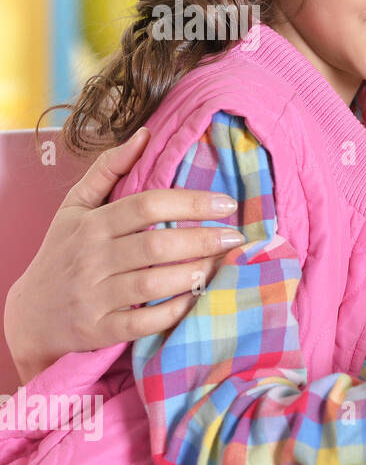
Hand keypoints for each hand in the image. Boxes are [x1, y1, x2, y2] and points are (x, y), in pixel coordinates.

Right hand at [4, 126, 244, 381]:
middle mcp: (92, 258)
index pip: (147, 205)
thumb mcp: (74, 208)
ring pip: (154, 282)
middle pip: (157, 244)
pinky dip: (175, 310)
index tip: (226, 204)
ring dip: (195, 273)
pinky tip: (198, 298)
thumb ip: (107, 170)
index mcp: (92, 224)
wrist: (31, 313)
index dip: (191, 202)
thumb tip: (143, 135)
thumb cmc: (63, 253)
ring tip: (222, 264)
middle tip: (235, 237)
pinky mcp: (100, 329)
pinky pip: (145, 322)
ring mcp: (95, 295)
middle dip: (203, 239)